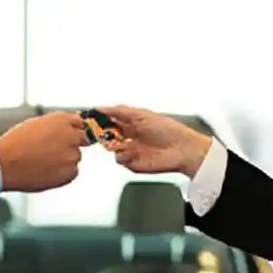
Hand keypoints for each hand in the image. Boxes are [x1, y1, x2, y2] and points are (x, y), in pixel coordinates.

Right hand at [0, 111, 86, 191]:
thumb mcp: (35, 124)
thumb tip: (63, 130)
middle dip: (73, 144)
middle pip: (84, 139)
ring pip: (75, 157)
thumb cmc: (14, 144)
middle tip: (57, 151)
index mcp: (62, 120)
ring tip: (43, 162)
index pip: (80, 122)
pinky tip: (45, 171)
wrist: (5, 163)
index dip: (74, 130)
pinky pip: (71, 172)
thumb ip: (55, 126)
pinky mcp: (69, 172)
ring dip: (65, 160)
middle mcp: (71, 136)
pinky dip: (62, 173)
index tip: (70, 135)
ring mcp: (72, 155)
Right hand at [96, 105, 212, 177]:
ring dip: (114, 145)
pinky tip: (132, 152)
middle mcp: (129, 137)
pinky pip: (120, 160)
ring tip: (122, 142)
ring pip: (111, 148)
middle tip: (99, 131)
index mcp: (131, 123)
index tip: (90, 119)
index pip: (109, 120)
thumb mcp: (141, 114)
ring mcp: (131, 151)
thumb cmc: (168, 130)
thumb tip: (100, 107)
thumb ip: (119, 111)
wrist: (182, 150)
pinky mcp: (133, 164)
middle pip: (106, 135)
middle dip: (102, 133)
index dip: (99, 120)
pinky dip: (123, 156)